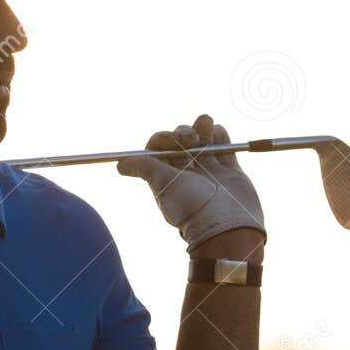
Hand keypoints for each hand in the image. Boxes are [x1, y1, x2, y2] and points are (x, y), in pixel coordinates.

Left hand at [117, 114, 264, 248]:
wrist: (226, 225)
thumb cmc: (192, 207)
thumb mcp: (162, 185)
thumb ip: (144, 167)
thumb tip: (119, 165)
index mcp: (168, 175)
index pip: (159, 148)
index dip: (162, 139)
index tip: (170, 140)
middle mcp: (187, 172)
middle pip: (181, 140)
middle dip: (184, 132)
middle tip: (191, 138)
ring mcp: (209, 169)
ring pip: (203, 138)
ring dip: (203, 126)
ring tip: (206, 124)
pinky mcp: (229, 169)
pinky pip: (223, 144)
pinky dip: (220, 134)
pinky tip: (218, 134)